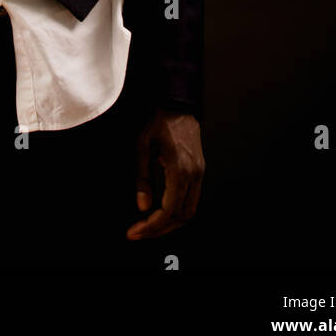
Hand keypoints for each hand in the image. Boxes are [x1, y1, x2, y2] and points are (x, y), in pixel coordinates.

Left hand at [126, 109, 203, 240]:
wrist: (179, 103)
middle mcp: (194, 175)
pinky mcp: (200, 170)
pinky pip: (192, 200)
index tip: (135, 231)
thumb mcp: (142, 146)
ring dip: (170, 223)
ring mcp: (199, 173)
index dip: (152, 226)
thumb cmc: (158, 121)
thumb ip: (142, 178)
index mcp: (180, 170)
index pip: (168, 211)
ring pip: (189, 211)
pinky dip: (178, 212)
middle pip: (181, 217)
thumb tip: (143, 207)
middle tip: (139, 233)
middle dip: (159, 230)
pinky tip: (162, 211)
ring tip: (149, 226)